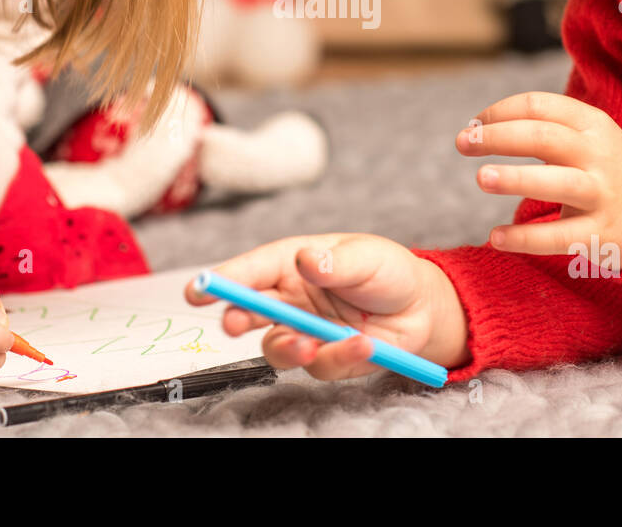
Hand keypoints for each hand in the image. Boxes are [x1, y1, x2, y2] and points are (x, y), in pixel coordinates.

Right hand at [184, 234, 470, 380]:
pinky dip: (338, 357)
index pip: (253, 269)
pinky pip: (319, 366)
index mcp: (294, 262)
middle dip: (237, 317)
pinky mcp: (325, 357)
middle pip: (250, 311)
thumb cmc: (388, 271)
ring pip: (277, 347)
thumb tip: (306, 260)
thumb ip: (336, 262)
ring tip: (312, 344)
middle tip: (234, 324)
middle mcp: (292, 298)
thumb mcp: (368, 257)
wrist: (423, 310)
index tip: (198, 289)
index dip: (224, 278)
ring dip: (289, 348)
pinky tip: (364, 344)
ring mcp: (305, 330)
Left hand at [455, 91, 621, 268]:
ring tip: (481, 178)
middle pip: (543, 137)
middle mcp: (598, 155)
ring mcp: (602, 195)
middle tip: (463, 143)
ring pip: (556, 182)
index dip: (499, 111)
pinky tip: (495, 237)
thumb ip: (542, 127)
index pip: (539, 105)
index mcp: (592, 124)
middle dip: (498, 137)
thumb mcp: (587, 136)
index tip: (473, 124)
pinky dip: (524, 238)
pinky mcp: (600, 234)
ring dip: (516, 178)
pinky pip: (558, 236)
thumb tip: (479, 126)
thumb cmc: (606, 169)